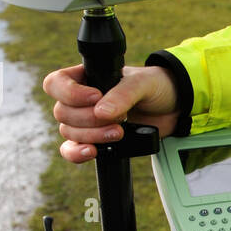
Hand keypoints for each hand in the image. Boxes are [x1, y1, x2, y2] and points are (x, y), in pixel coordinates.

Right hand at [44, 64, 177, 163]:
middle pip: (62, 112)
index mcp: (86, 77)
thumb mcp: (143, 83)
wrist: (174, 109)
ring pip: (68, 132)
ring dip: (91, 136)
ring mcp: (87, 121)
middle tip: (119, 120)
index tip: (95, 98)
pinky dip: (77, 153)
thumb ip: (123, 94)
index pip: (57, 83)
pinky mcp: (95, 140)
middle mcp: (81, 100)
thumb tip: (100, 112)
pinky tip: (92, 152)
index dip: (69, 93)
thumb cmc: (156, 86)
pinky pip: (71, 150)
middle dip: (89, 119)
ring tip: (119, 133)